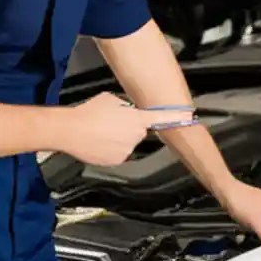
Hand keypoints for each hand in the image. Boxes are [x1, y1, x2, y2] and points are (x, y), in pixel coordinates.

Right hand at [59, 92, 192, 166]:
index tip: (189, 116)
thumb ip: (126, 106)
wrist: (70, 130)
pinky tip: (99, 143)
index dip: (177, 117)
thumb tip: (128, 110)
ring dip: (120, 139)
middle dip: (130, 127)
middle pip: (139, 131)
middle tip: (112, 122)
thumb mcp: (111, 99)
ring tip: (102, 132)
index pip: (161, 117)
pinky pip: (118, 153)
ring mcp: (126, 150)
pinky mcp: (116, 161)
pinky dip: (111, 149)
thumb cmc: (90, 110)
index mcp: (137, 118)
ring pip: (128, 143)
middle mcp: (136, 136)